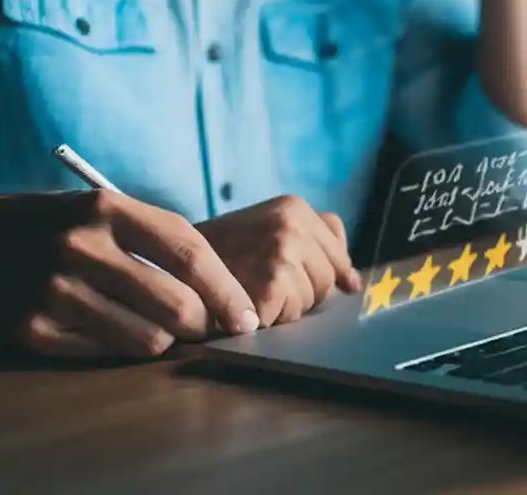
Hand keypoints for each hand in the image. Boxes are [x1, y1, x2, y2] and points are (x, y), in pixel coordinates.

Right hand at [0, 190, 258, 362]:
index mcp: (100, 207)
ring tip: (144, 328)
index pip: (190, 250)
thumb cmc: (22, 228)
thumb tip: (209, 283)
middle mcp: (78, 245)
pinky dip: (113, 351)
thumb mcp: (77, 211)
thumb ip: (138, 237)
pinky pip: (102, 354)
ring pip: (148, 338)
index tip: (247, 315)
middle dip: (200, 323)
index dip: (226, 289)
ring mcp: (51, 290)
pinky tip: (99, 333)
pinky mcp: (27, 329)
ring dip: (157, 341)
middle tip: (201, 328)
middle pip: (178, 302)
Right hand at [196, 195, 361, 326]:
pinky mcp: (272, 284)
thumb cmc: (224, 255)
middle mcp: (290, 224)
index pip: (338, 256)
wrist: (172, 270)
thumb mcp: (270, 229)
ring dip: (285, 307)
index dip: (317, 275)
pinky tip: (246, 304)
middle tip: (260, 282)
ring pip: (313, 300)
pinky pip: (294, 315)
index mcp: (293, 206)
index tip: (285, 276)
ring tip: (251, 291)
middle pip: (329, 279)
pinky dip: (271, 319)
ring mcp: (281, 252)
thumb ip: (318, 239)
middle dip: (302, 291)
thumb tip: (354, 282)